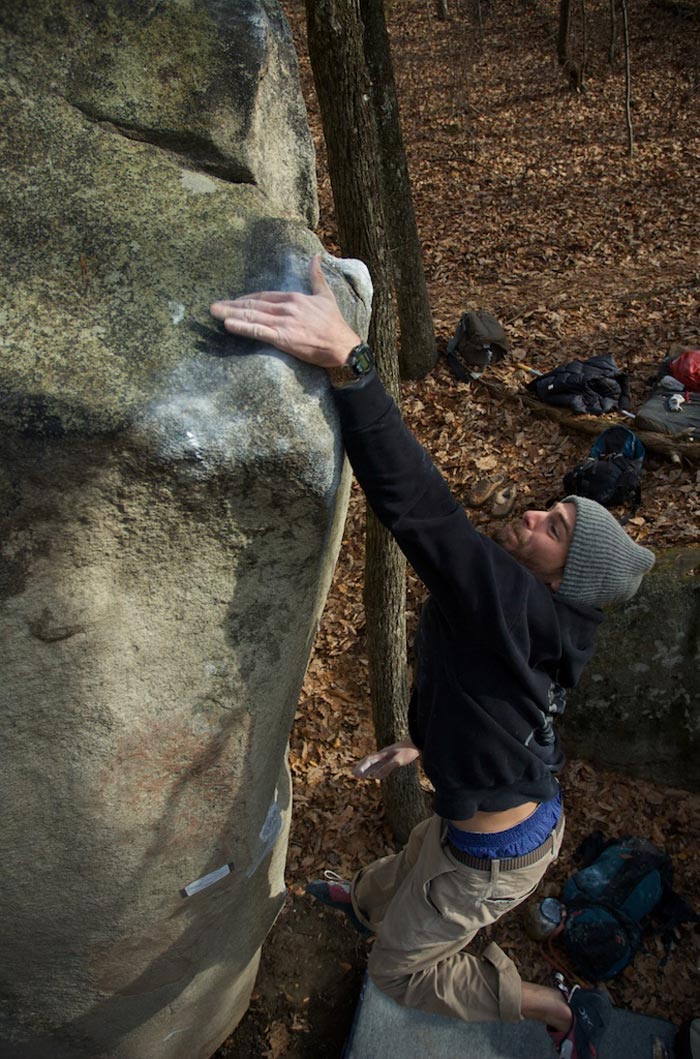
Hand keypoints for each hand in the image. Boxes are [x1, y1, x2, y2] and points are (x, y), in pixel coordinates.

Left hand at [209, 254, 361, 367]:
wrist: (343, 345)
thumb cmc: (335, 323)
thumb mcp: (326, 295)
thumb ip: (316, 276)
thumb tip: (316, 257)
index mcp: (294, 297)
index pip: (263, 296)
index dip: (247, 299)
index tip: (234, 301)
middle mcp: (286, 307)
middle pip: (253, 305)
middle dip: (232, 305)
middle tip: (214, 306)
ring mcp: (284, 322)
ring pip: (252, 316)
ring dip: (231, 314)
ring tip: (214, 312)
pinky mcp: (283, 338)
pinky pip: (258, 331)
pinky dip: (242, 327)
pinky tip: (228, 324)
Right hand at [352, 740, 419, 780]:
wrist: (417, 743)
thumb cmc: (408, 751)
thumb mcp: (398, 760)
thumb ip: (387, 768)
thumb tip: (375, 776)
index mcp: (383, 754)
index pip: (369, 760)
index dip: (362, 767)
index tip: (356, 774)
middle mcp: (383, 755)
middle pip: (369, 761)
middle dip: (361, 767)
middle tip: (353, 774)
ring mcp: (387, 756)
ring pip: (374, 763)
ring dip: (366, 769)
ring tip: (360, 776)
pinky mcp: (392, 758)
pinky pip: (380, 765)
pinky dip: (375, 770)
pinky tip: (374, 774)